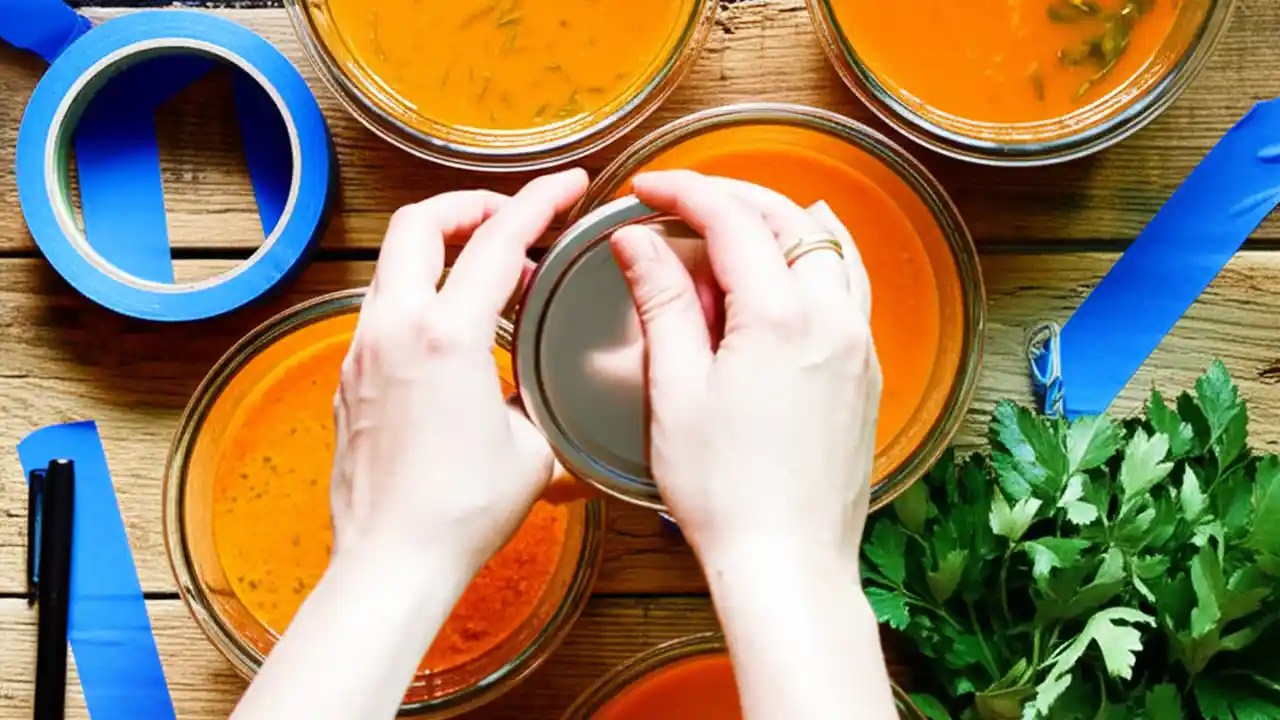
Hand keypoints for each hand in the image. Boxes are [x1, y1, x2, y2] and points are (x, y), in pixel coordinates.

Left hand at [331, 168, 588, 576]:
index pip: (498, 239)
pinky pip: (383, 310)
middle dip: (469, 206)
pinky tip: (453, 332)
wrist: (393, 561)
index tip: (567, 184)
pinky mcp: (350, 379)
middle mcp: (395, 330)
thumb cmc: (461, 513)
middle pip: (421, 223)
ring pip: (394, 264)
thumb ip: (537, 395)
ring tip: (489, 278)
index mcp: (446, 336)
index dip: (540, 200)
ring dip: (442, 251)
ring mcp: (364, 351)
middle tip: (510, 219)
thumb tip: (538, 386)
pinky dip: (420, 296)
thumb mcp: (532, 446)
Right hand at [612, 170, 894, 718]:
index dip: (683, 193)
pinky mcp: (866, 375)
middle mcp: (832, 320)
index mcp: (780, 317)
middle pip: (790, 220)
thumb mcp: (675, 391)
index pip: (732, 220)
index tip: (645, 191)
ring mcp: (858, 347)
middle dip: (733, 198)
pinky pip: (850, 290)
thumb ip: (661, 303)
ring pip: (831, 249)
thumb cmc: (725, 492)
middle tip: (683, 202)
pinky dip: (818, 262)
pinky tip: (793, 273)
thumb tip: (638, 242)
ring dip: (783, 223)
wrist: (788, 564)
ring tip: (738, 223)